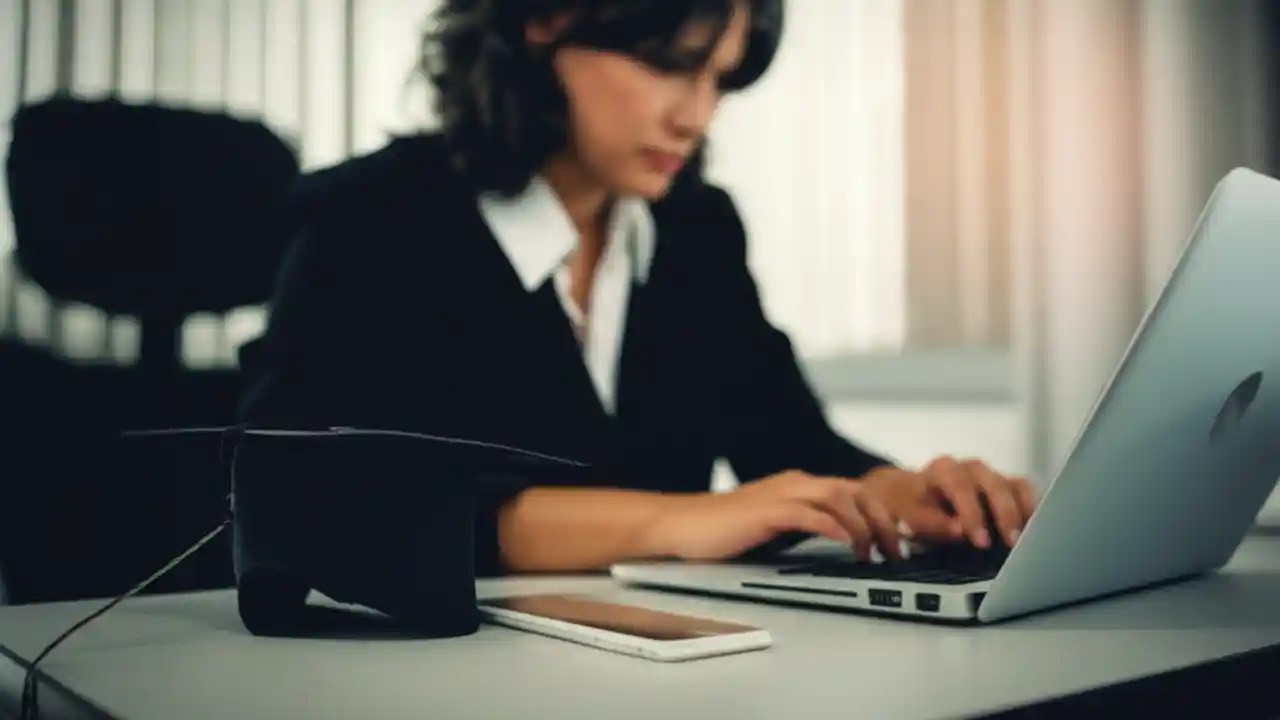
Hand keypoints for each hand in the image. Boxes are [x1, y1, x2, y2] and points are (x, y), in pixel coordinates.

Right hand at [642, 470, 902, 562]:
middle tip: (895, 551)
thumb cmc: (723, 530)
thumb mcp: (775, 527)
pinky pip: (807, 513)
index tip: (895, 541)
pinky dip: (830, 526)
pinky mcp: (765, 511)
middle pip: (855, 490)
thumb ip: (804, 526)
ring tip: (873, 552)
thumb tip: (839, 540)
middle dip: (882, 519)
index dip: (880, 514)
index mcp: (799, 486)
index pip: (854, 491)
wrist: (681, 524)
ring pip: (837, 497)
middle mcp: (795, 483)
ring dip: (862, 525)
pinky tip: (843, 542)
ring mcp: (780, 494)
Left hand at [857, 457, 1038, 549]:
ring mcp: (988, 475)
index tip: (980, 541)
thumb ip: (933, 523)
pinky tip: (1032, 530)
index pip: (961, 487)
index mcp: (942, 470)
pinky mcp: (1003, 486)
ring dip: (1021, 512)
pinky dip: (1030, 508)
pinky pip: (1022, 490)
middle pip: (994, 483)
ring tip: (1026, 538)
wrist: (908, 495)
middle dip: (1003, 513)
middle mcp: (968, 468)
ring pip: (1013, 484)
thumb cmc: (909, 506)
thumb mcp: (910, 516)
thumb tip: (959, 530)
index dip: (972, 514)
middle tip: (1010, 542)